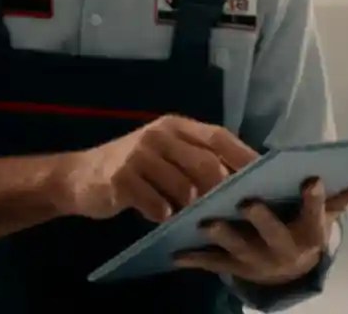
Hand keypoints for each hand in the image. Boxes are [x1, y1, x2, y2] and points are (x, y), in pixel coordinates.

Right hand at [61, 114, 259, 222]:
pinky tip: (162, 220)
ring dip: (191, 208)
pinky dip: (162, 215)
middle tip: (230, 211)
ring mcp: (138, 155)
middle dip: (221, 190)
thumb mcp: (163, 155)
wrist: (78, 177)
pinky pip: (154, 204)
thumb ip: (194, 160)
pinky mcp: (121, 178)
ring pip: (182, 187)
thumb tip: (240, 181)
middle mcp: (159, 135)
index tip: (268, 176)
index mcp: (174, 126)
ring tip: (195, 220)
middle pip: (205, 163)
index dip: (244, 156)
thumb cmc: (132, 169)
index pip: (218, 136)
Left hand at [174, 167, 347, 286]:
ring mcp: (256, 260)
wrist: (289, 268)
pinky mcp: (232, 266)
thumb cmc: (307, 223)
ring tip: (205, 219)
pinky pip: (212, 263)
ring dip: (222, 236)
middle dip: (261, 219)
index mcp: (309, 231)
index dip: (314, 198)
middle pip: (273, 235)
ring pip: (238, 249)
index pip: (315, 213)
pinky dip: (194, 258)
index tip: (311, 178)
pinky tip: (174, 252)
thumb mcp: (332, 208)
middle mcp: (283, 249)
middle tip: (246, 201)